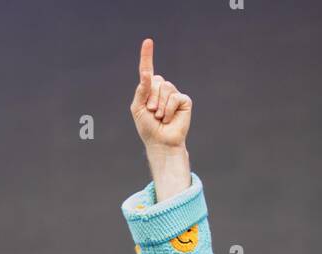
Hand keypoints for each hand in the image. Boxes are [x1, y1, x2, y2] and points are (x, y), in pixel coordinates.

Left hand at [130, 37, 191, 151]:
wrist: (160, 143)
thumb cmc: (148, 128)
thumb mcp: (138, 108)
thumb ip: (141, 91)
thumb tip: (147, 74)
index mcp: (149, 90)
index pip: (147, 70)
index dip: (147, 56)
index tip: (148, 41)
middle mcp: (162, 89)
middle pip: (156, 80)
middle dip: (151, 98)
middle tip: (152, 113)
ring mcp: (174, 94)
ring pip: (165, 88)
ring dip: (159, 105)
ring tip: (159, 117)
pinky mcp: (184, 101)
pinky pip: (174, 97)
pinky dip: (168, 109)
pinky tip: (168, 119)